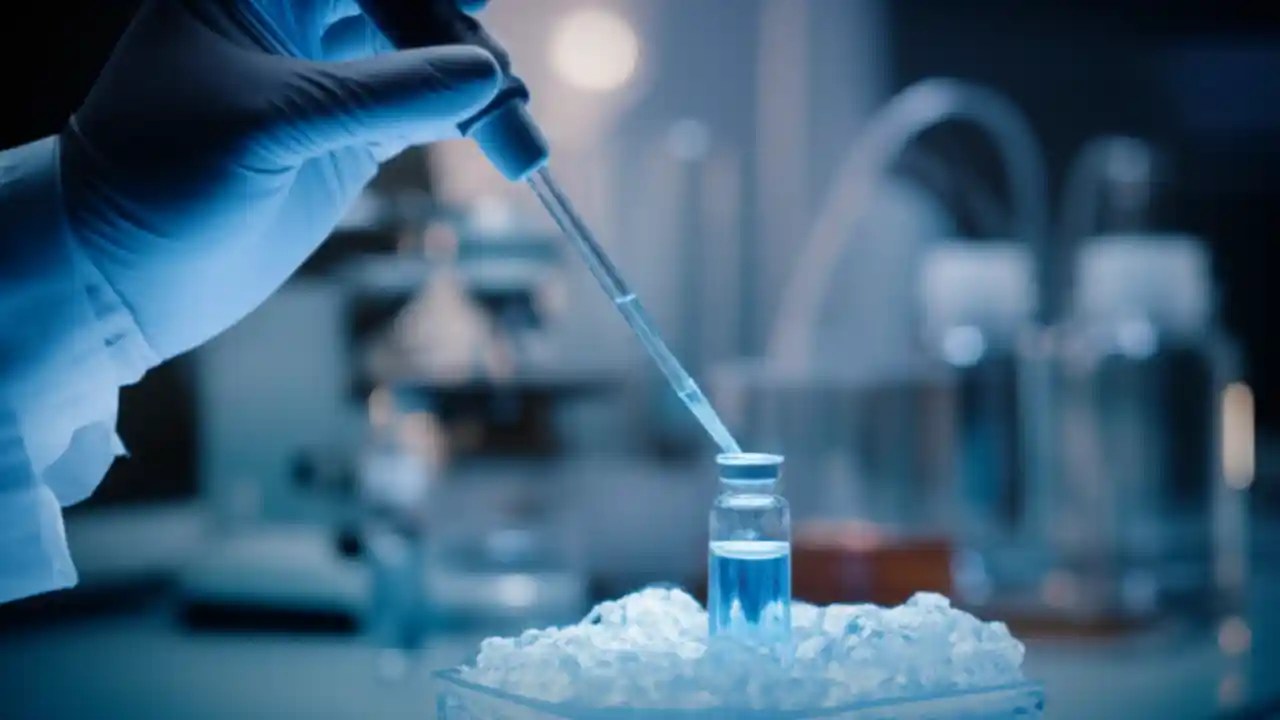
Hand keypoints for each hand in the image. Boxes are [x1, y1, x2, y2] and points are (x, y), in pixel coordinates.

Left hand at [61, 0, 500, 361]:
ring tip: (514, 125)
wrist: (126, 280)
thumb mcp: (269, 123)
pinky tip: (499, 133)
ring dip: (472, 82)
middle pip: (400, 3)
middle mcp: (291, 18)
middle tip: (500, 82)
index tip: (473, 5)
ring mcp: (326, 77)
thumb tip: (485, 75)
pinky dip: (463, 119)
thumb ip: (380, 96)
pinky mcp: (350, 134)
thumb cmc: (161, 181)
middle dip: (455, 35)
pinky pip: (424, 108)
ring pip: (422, 53)